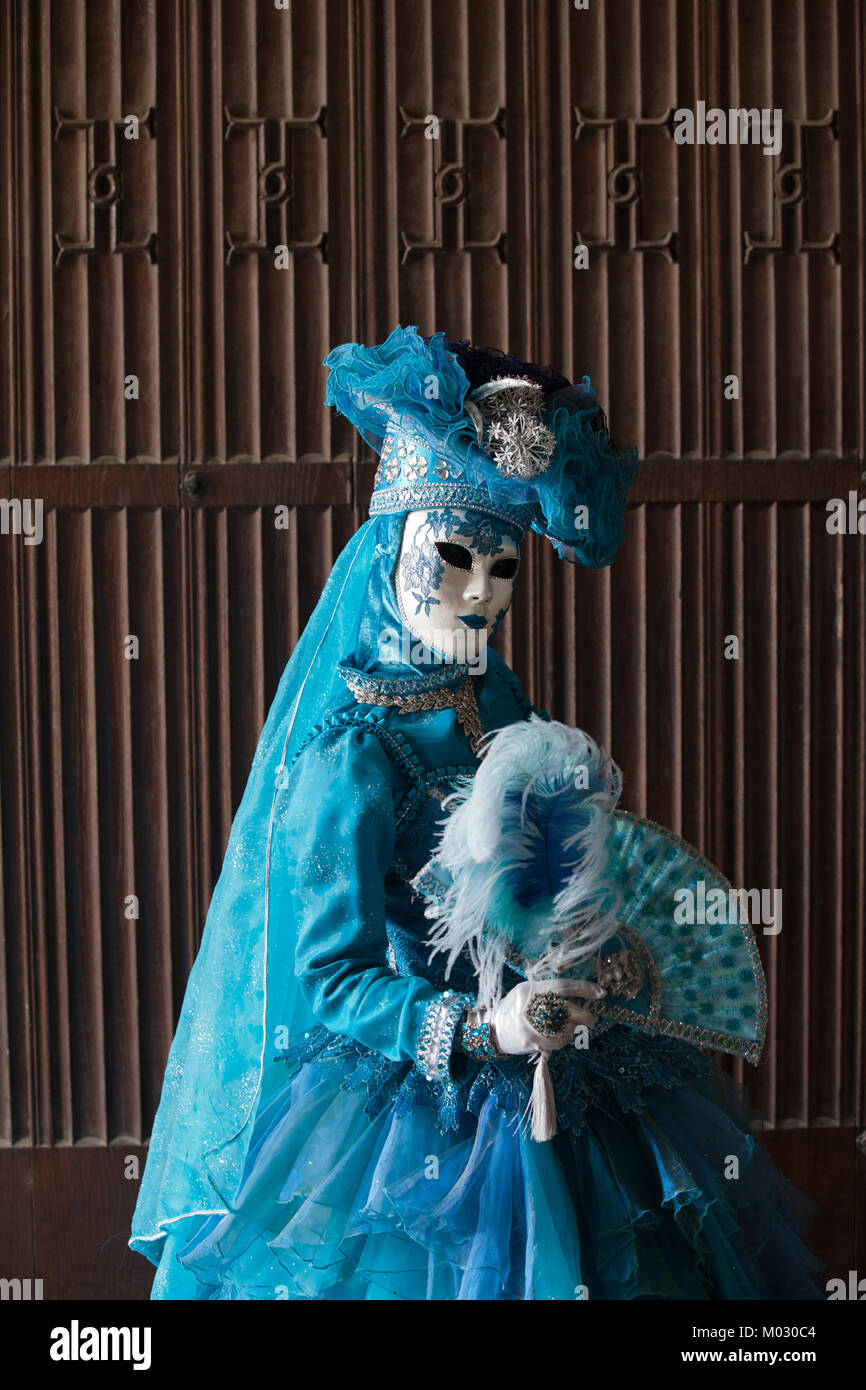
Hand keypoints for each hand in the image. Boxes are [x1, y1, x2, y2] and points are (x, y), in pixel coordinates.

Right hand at [489, 978, 604, 1055]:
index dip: (584, 989)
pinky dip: (563, 1040)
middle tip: (592, 1019)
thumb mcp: (526, 992)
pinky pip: (557, 1042)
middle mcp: (532, 1005)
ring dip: (574, 1029)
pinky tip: (559, 1037)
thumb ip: (547, 991)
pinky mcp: (532, 1042)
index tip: (601, 993)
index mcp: (533, 989)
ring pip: (565, 1028)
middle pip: (567, 1009)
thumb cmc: (514, 1008)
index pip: (563, 986)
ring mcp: (532, 1025)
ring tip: (572, 1028)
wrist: (492, 1029)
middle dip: (585, 1015)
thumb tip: (577, 995)